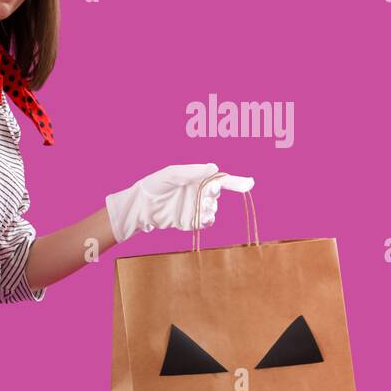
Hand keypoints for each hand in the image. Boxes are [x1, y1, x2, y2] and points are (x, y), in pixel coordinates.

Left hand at [105, 164, 254, 243]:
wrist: (140, 205)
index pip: (221, 180)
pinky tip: (202, 218)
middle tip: (207, 191)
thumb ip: (192, 171)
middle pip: (217, 195)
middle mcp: (200, 194)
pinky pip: (204, 222)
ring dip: (210, 208)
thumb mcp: (172, 174)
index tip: (249, 184)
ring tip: (201, 205)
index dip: (237, 182)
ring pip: (213, 210)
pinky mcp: (190, 222)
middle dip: (214, 194)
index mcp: (198, 180)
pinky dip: (205, 220)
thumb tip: (214, 167)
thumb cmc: (155, 184)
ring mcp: (195, 208)